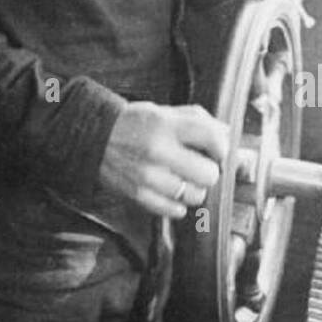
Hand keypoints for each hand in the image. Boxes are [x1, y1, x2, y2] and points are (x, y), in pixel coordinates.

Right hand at [98, 101, 228, 218]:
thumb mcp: (164, 111)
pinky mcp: (139, 196)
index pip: (213, 138)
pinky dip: (177, 203)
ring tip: (182, 177)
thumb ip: (197, 120)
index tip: (216, 149)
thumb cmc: (133, 123)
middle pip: (209, 174)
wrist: (92, 137)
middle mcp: (158, 151)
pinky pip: (176, 211)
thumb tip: (228, 135)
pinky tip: (169, 189)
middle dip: (209, 170)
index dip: (221, 146)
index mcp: (165, 125)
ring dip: (194, 188)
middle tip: (198, 165)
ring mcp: (148, 177)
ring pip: (195, 195)